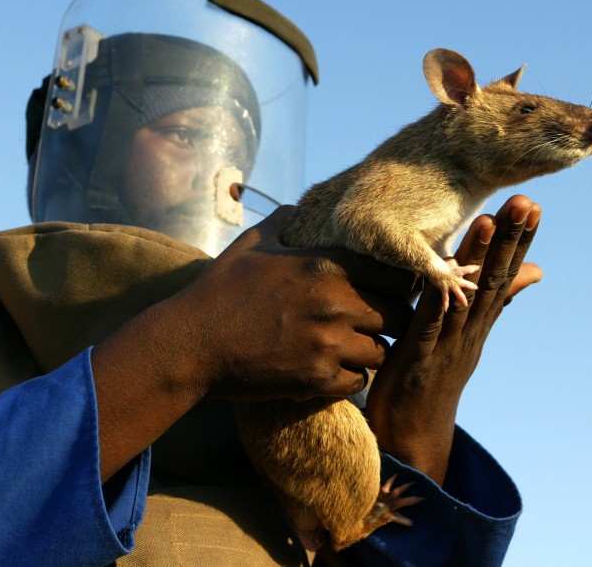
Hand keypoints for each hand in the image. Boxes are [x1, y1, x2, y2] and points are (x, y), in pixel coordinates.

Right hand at [92, 206, 416, 479]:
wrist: (191, 344)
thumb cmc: (219, 291)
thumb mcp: (252, 244)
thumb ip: (285, 221)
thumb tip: (302, 210)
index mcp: (326, 266)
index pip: (396, 275)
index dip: (398, 283)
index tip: (389, 289)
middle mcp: (336, 304)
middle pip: (399, 316)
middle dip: (390, 319)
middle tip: (373, 321)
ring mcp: (328, 345)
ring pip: (381, 352)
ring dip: (370, 349)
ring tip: (351, 346)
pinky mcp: (316, 379)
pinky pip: (358, 381)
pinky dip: (350, 376)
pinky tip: (333, 368)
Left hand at [364, 195, 542, 481]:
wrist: (411, 436)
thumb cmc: (433, 378)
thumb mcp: (466, 336)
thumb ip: (494, 303)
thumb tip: (534, 271)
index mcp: (477, 324)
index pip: (503, 276)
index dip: (517, 241)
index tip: (532, 206)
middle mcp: (469, 331)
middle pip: (494, 280)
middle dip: (510, 240)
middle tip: (526, 202)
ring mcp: (447, 345)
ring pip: (468, 297)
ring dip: (478, 259)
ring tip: (489, 221)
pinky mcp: (420, 360)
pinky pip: (430, 325)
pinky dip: (439, 300)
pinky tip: (443, 276)